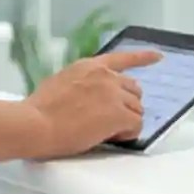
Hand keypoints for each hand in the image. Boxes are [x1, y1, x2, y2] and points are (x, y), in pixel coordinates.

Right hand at [22, 50, 161, 158]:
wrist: (35, 123)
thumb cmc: (39, 110)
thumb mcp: (60, 82)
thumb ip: (81, 84)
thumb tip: (88, 97)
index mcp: (90, 66)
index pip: (122, 57)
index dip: (143, 57)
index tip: (158, 56)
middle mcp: (105, 76)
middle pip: (134, 89)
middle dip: (127, 104)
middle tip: (111, 120)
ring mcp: (113, 93)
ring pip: (137, 108)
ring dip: (126, 120)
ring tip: (106, 131)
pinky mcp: (118, 113)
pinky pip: (136, 124)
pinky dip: (128, 133)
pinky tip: (112, 137)